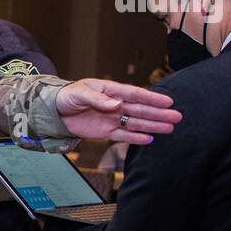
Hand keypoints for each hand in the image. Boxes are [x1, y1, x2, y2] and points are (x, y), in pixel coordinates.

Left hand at [55, 79, 180, 143]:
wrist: (53, 111)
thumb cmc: (67, 96)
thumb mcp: (80, 94)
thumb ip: (98, 99)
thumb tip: (117, 104)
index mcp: (111, 91)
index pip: (135, 94)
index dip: (152, 98)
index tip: (168, 101)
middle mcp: (115, 104)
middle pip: (141, 109)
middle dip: (159, 113)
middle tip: (177, 116)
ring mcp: (112, 118)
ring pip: (136, 122)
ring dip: (153, 125)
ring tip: (170, 127)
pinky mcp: (105, 131)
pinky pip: (123, 135)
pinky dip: (135, 138)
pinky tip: (150, 139)